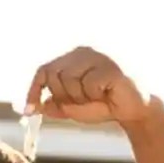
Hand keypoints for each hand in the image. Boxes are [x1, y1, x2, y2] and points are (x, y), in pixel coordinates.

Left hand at [24, 46, 153, 125]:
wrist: (134, 110)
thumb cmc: (104, 105)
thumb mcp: (73, 107)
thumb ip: (54, 105)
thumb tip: (34, 106)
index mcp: (73, 58)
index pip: (44, 70)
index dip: (34, 90)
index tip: (29, 110)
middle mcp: (84, 52)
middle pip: (54, 75)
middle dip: (63, 95)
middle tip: (83, 101)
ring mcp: (98, 56)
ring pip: (69, 79)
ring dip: (80, 97)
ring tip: (98, 97)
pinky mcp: (110, 65)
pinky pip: (88, 84)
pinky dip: (95, 95)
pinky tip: (108, 94)